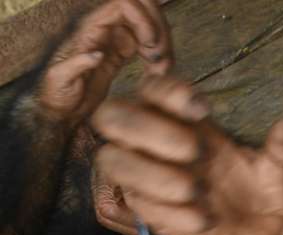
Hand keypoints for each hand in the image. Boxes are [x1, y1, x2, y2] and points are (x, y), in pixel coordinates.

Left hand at [37, 0, 172, 129]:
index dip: (142, 19)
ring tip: (161, 69)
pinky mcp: (122, 52)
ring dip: (162, 43)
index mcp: (89, 30)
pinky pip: (146, 43)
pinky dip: (158, 55)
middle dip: (158, 28)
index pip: (122, 6)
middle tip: (160, 55)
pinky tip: (157, 71)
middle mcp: (104, 29)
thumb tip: (97, 55)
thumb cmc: (57, 95)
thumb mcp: (60, 80)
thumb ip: (76, 64)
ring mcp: (114, 39)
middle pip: (140, 10)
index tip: (150, 43)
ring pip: (148, 26)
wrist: (63, 111)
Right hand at [91, 76, 282, 234]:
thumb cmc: (264, 189)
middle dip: (146, 129)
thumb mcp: (277, 169)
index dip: (168, 92)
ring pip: (113, 162)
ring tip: (196, 190)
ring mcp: (148, 178)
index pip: (153, 89)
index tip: (203, 110)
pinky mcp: (152, 213)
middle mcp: (157, 145)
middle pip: (112, 117)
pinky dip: (172, 214)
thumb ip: (279, 149)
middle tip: (193, 150)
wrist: (266, 231)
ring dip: (152, 175)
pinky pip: (141, 208)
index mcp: (185, 123)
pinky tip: (203, 220)